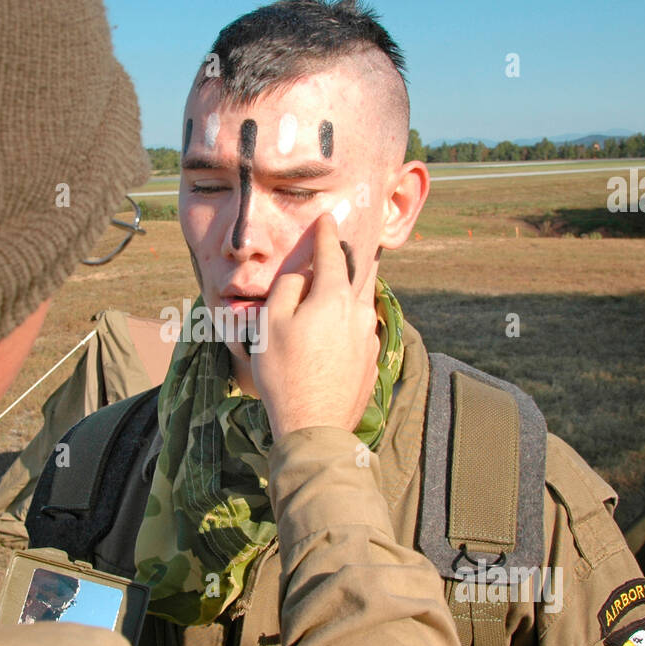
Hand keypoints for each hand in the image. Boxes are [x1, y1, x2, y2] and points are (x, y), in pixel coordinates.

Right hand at [250, 212, 378, 437]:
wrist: (315, 426)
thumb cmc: (285, 374)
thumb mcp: (272, 324)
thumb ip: (288, 288)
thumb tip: (303, 274)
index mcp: (334, 297)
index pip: (332, 253)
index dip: (326, 233)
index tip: (326, 219)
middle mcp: (359, 311)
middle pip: (357, 275)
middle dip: (346, 261)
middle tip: (337, 253)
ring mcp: (369, 337)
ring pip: (359, 304)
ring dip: (346, 297)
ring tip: (327, 303)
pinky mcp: (372, 361)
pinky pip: (360, 331)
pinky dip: (348, 324)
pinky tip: (331, 338)